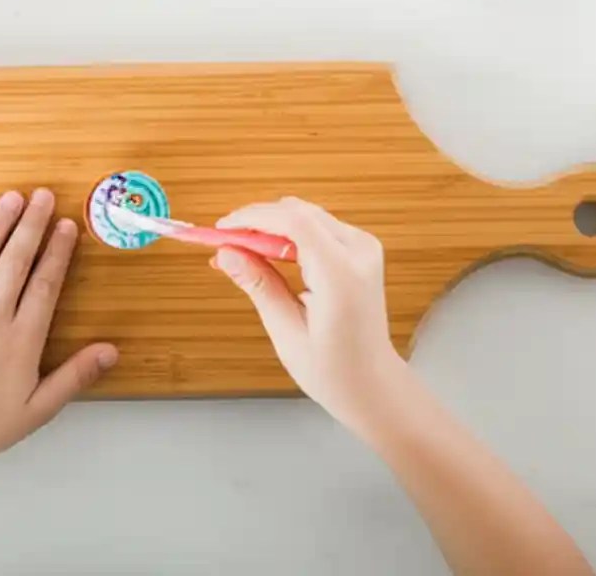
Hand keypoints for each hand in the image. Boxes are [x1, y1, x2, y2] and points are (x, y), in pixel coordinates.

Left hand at [0, 189, 118, 502]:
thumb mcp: (39, 409)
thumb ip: (75, 375)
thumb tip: (111, 351)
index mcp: (22, 341)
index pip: (45, 284)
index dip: (59, 252)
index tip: (68, 226)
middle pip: (16, 262)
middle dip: (33, 225)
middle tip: (44, 196)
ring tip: (12, 199)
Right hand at [213, 197, 399, 429]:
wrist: (373, 382)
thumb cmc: (334, 370)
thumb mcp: (287, 331)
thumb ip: (258, 285)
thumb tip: (226, 254)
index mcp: (342, 276)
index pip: (294, 222)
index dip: (253, 218)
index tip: (222, 228)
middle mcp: (359, 253)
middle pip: (299, 213)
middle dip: (257, 222)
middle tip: (224, 243)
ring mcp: (364, 248)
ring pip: (306, 216)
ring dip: (270, 227)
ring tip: (240, 252)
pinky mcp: (360, 250)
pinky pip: (318, 228)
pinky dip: (287, 235)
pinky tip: (265, 254)